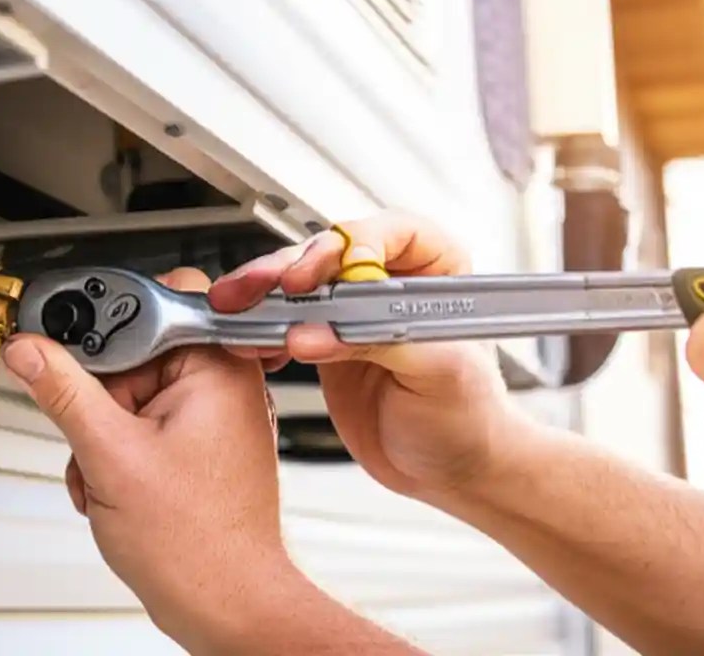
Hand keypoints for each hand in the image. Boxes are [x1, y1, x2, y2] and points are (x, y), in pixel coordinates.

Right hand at [0, 268, 304, 652]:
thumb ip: (64, 392)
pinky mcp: (198, 446)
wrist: (225, 604)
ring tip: (107, 475)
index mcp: (217, 365)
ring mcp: (212, 417)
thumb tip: (28, 349)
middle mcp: (224, 382)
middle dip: (98, 397)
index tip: (71, 345)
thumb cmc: (197, 544)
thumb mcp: (110, 455)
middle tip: (96, 435)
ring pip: (130, 393)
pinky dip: (116, 454)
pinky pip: (142, 426)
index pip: (157, 298)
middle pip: (134, 351)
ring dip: (101, 433)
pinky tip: (113, 488)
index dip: (108, 324)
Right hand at [208, 211, 533, 502]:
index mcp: (435, 269)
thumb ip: (379, 343)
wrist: (453, 471)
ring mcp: (352, 313)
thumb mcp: (440, 373)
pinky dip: (260, 331)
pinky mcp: (324, 344)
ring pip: (299, 287)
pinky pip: (284, 325)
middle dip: (287, 268)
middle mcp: (389, 282)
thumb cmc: (470, 418)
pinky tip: (246, 340)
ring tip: (234, 307)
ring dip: (262, 295)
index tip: (320, 273)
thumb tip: (314, 333)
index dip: (349, 245)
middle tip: (258, 285)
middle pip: (329, 255)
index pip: (386, 232)